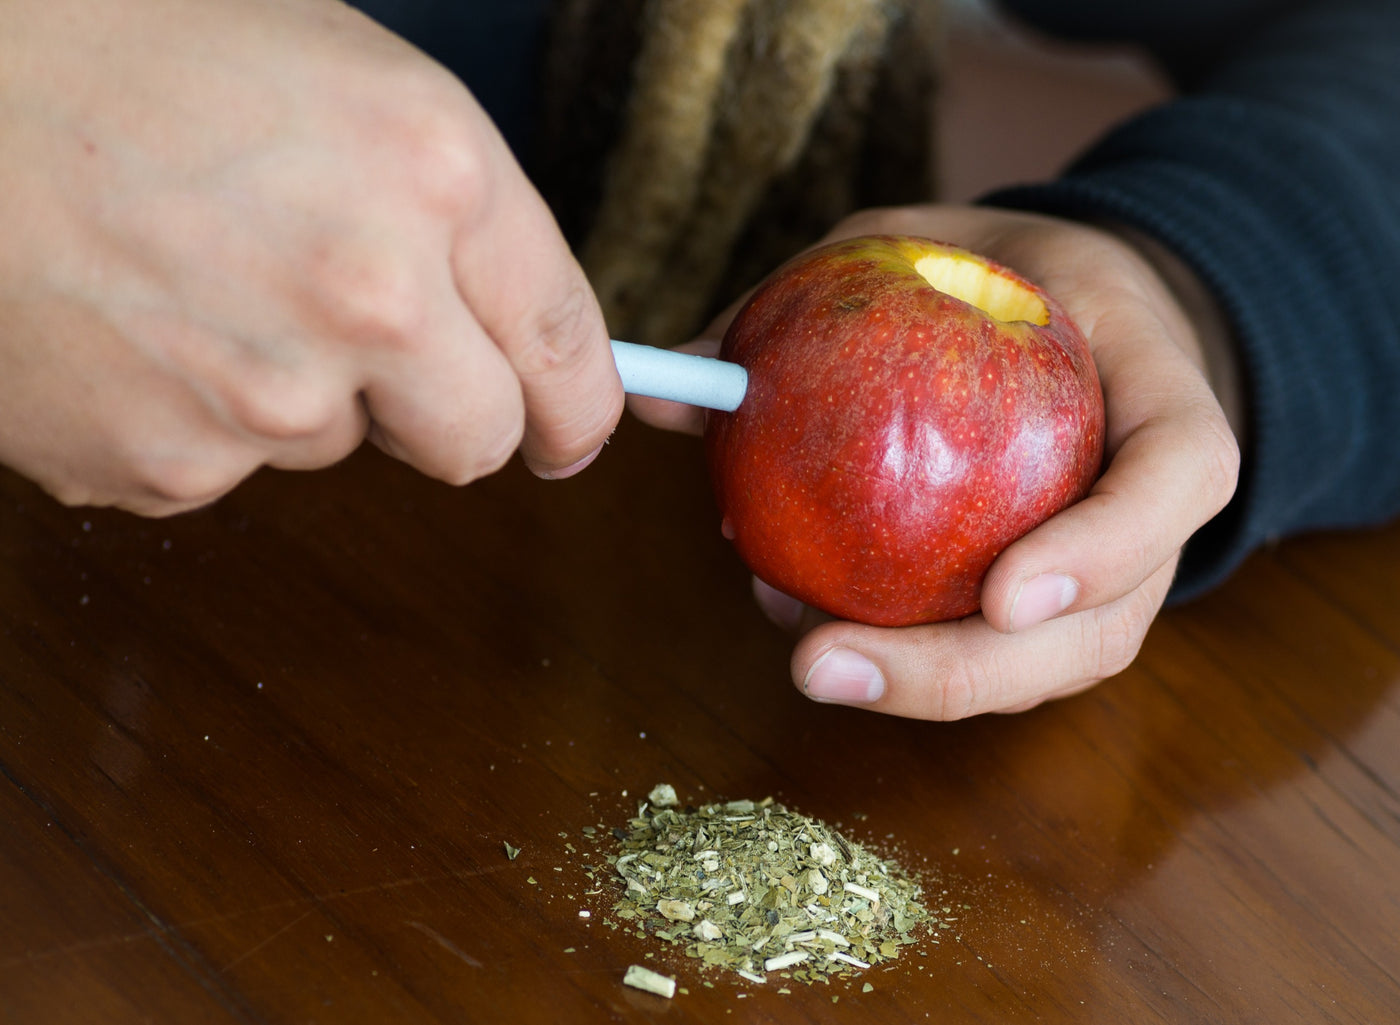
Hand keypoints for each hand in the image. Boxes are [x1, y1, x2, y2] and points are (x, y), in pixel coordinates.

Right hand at [0, 0, 621, 515]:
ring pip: (336, 447)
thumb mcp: (335, 76)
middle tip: (367, 347)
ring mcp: (265, 396)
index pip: (564, 348)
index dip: (576, 404)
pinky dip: (191, 419)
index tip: (569, 428)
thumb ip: (450, 212)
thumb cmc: (113, 42)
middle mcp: (371, 296)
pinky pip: (225, 470)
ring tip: (193, 283)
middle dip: (442, 411)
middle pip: (476, 441)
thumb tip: (517, 336)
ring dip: (295, 392)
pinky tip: (132, 329)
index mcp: (432, 174)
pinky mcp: (166, 466)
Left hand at [633, 205, 1240, 717]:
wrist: (1088, 312)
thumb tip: (671, 386)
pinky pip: (989, 649)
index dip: (1110, 546)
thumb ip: (815, 294)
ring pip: (1040, 671)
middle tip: (821, 663)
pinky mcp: (1053, 601)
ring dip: (916, 684)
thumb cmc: (1007, 271)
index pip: (1180, 474)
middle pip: (1098, 630)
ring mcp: (1111, 571)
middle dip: (962, 672)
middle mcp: (1151, 508)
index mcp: (1159, 389)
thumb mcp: (921, 243)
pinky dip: (904, 654)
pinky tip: (807, 619)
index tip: (1004, 595)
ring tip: (800, 652)